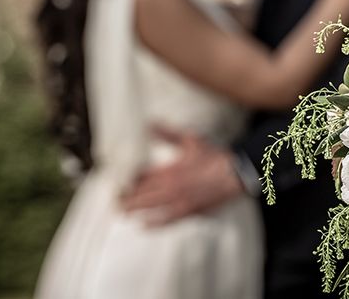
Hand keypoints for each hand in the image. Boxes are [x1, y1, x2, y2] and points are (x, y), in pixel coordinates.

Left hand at [119, 126, 244, 225]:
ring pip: (151, 207)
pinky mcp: (188, 211)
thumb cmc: (213, 157)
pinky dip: (154, 223)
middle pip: (142, 194)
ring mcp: (179, 201)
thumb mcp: (189, 141)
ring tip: (122, 212)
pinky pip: (167, 220)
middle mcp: (171, 187)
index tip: (117, 181)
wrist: (234, 174)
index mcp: (170, 169)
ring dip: (135, 209)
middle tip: (114, 200)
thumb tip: (150, 123)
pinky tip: (143, 225)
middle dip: (126, 197)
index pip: (141, 177)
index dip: (127, 180)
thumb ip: (168, 133)